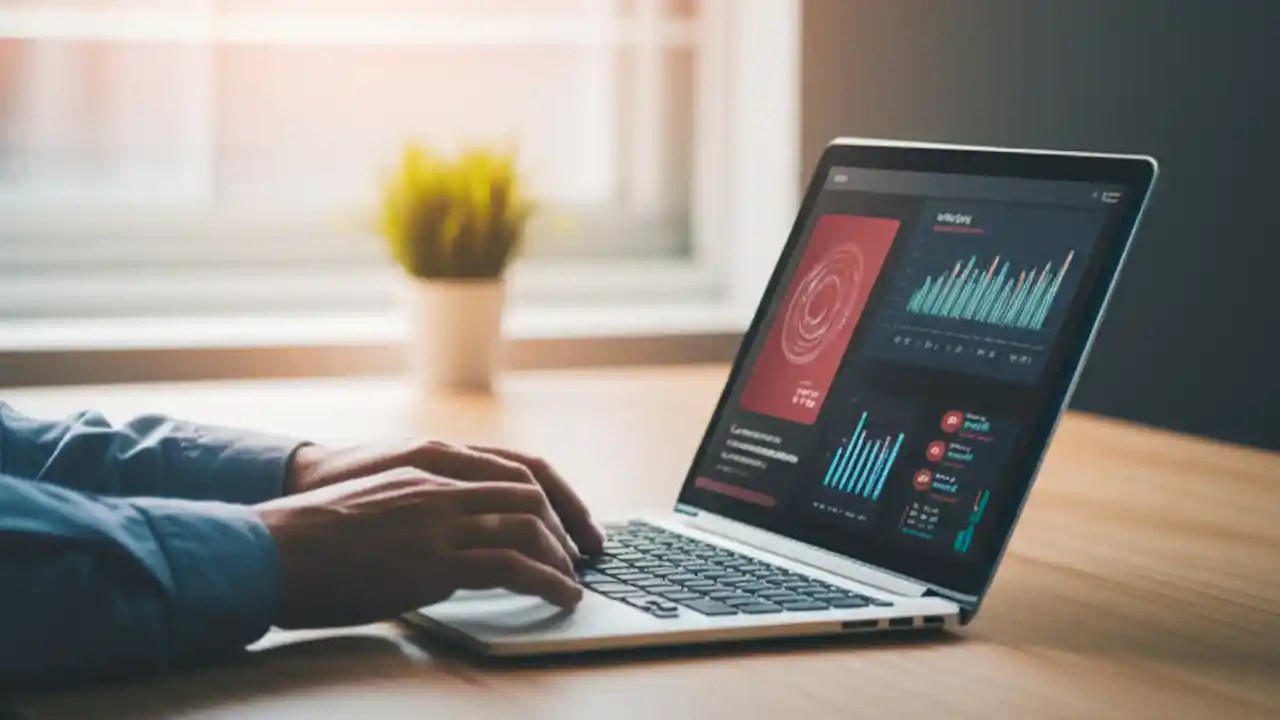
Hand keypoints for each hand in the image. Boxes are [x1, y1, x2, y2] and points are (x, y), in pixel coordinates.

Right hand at [287, 441, 604, 554]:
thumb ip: (417, 505)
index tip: (570, 520)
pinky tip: (562, 596)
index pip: (518, 468)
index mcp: (431, 463)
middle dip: (566, 526)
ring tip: (573, 581)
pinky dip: (548, 581)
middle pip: (532, 494)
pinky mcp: (436, 561)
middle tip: (582, 553)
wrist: (273, 547)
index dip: (554, 495)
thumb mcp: (376, 499)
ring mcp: (441, 520)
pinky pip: (512, 567)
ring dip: (560, 556)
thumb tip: (441, 532)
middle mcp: (443, 484)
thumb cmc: (313, 531)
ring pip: (528, 527)